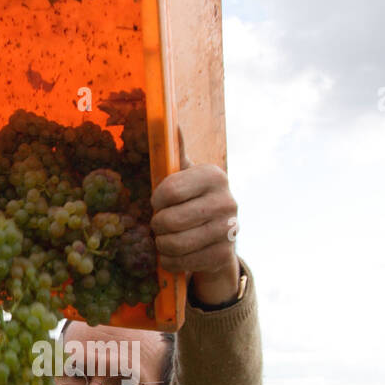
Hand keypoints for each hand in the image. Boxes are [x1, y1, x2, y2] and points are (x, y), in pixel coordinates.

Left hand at [149, 130, 239, 306]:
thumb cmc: (194, 199)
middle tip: (159, 224)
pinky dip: (170, 261)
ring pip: (175, 244)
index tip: (157, 203)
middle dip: (157, 225)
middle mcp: (227, 201)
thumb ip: (175, 152)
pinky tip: (173, 254)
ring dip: (161, 244)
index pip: (171, 190)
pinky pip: (182, 263)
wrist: (220, 236)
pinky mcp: (224, 255)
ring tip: (164, 239)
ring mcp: (228, 230)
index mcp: (214, 176)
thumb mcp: (186, 175)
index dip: (156, 200)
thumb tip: (169, 122)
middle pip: (171, 220)